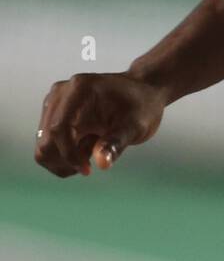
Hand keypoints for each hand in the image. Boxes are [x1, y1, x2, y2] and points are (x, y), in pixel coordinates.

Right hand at [34, 72, 166, 177]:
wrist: (142, 93)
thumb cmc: (142, 106)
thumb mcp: (136, 125)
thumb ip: (116, 143)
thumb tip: (102, 163)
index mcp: (79, 90)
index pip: (58, 129)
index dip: (68, 154)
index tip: (88, 170)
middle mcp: (60, 94)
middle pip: (46, 141)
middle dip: (67, 160)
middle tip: (95, 160)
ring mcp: (54, 104)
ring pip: (44, 147)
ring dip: (66, 159)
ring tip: (95, 150)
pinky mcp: (54, 115)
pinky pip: (48, 146)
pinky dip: (66, 156)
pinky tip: (89, 148)